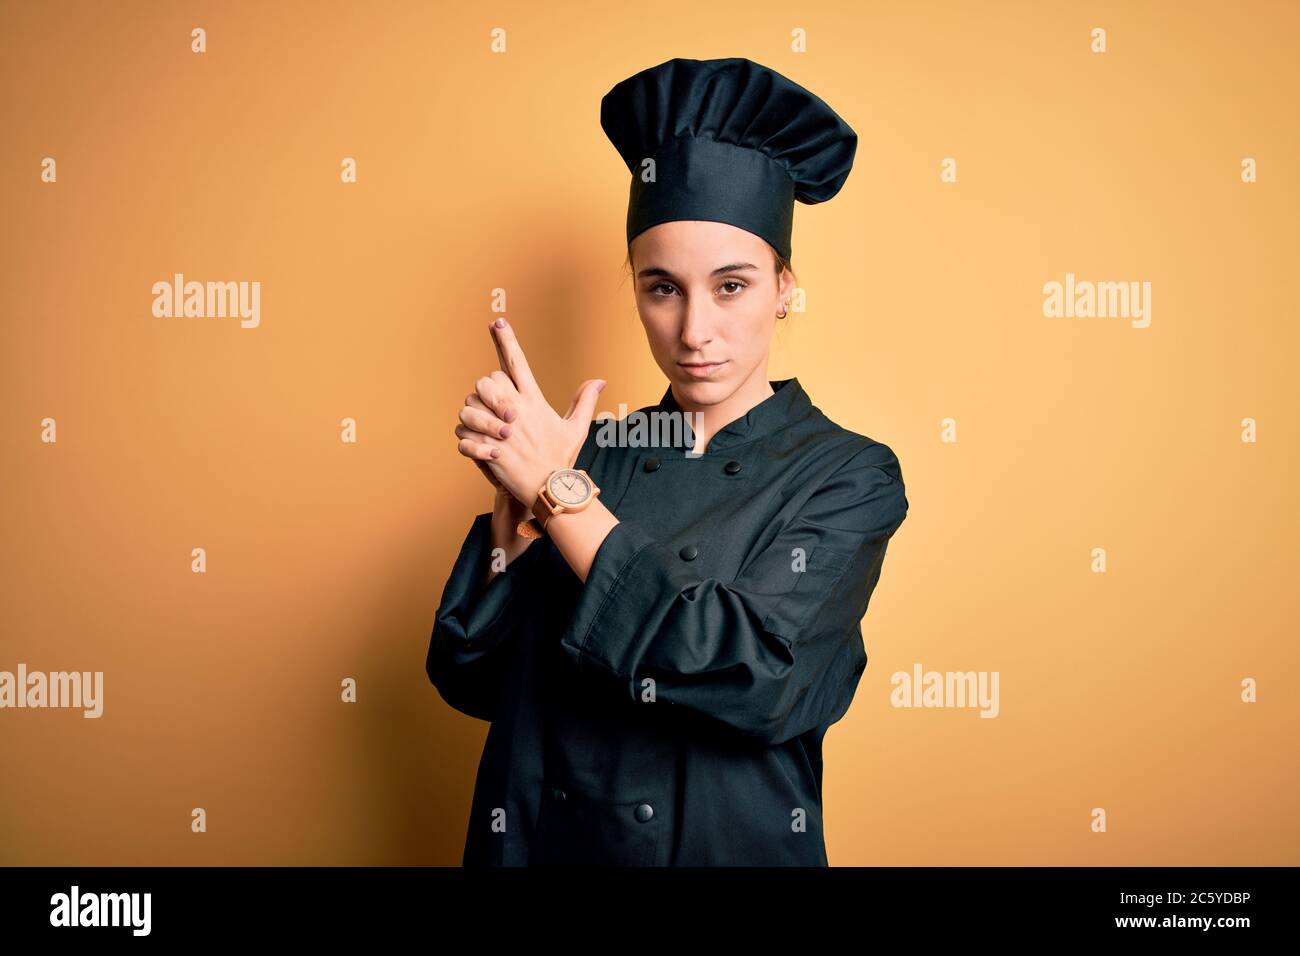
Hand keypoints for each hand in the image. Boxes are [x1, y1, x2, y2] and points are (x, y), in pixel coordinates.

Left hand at [454, 317, 605, 507]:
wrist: (550, 491)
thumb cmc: (561, 459)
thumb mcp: (576, 429)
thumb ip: (584, 401)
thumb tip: (599, 380)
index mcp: (534, 402)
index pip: (518, 362)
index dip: (506, 340)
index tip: (497, 322)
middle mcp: (516, 411)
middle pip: (487, 380)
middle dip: (484, 389)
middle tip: (491, 406)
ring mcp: (500, 429)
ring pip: (469, 405)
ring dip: (472, 415)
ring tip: (484, 430)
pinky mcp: (488, 448)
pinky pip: (463, 434)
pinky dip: (467, 440)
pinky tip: (479, 448)